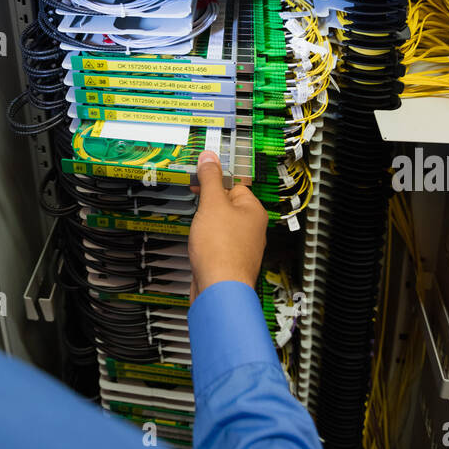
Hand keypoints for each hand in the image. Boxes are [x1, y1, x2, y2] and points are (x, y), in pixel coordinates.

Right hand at [188, 149, 267, 304]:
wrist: (218, 290)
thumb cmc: (222, 250)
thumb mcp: (212, 204)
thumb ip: (210, 179)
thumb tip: (209, 157)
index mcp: (253, 211)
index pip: (235, 184)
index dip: (216, 178)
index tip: (199, 174)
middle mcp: (251, 228)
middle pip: (227, 204)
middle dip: (208, 202)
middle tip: (194, 199)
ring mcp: (241, 246)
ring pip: (221, 224)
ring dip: (205, 222)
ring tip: (196, 224)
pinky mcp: (229, 261)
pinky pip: (216, 242)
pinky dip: (205, 240)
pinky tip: (197, 243)